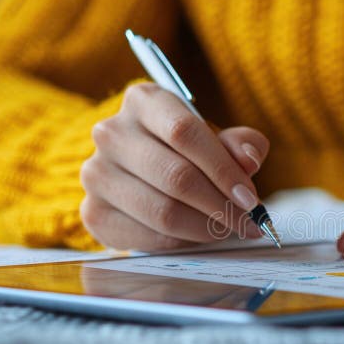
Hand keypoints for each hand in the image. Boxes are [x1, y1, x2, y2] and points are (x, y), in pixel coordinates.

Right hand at [81, 83, 268, 250]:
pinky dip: (182, 242)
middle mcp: (111, 133)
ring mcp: (96, 173)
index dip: (223, 169)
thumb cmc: (187, 153)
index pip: (184, 132)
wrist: (143, 178)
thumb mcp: (218, 140)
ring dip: (205, 228)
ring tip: (227, 230)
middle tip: (248, 223)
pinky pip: (148, 236)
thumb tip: (249, 159)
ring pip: (163, 211)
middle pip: (176, 176)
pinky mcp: (94, 212)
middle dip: (221, 206)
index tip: (250, 199)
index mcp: (144, 101)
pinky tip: (198, 236)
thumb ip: (240, 145)